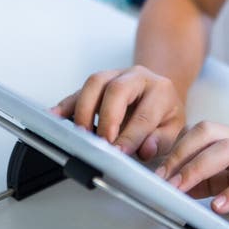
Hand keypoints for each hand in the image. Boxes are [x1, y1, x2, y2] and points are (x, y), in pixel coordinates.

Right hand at [51, 65, 185, 159]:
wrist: (157, 91)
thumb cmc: (162, 111)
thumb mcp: (172, 128)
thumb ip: (161, 140)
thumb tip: (145, 148)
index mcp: (160, 90)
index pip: (144, 114)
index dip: (131, 136)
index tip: (120, 153)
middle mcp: (136, 77)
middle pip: (117, 90)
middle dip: (107, 119)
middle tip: (102, 143)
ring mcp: (115, 76)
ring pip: (95, 83)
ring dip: (85, 110)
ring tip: (82, 135)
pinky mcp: (98, 83)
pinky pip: (79, 90)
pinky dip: (66, 104)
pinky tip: (55, 116)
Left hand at [156, 121, 228, 220]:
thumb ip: (218, 177)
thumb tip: (185, 184)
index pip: (200, 132)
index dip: (176, 148)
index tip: (158, 172)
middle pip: (209, 132)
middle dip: (181, 153)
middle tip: (163, 179)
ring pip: (228, 149)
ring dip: (199, 168)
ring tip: (181, 190)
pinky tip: (221, 205)